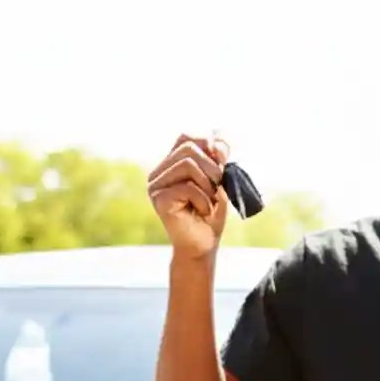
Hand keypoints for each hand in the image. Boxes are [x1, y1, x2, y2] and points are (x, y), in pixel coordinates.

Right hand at [148, 134, 229, 259]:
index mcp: (171, 164)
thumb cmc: (210, 212)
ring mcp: (156, 185)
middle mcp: (159, 172)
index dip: (208, 142)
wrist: (203, 244)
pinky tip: (201, 212)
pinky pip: (187, 187)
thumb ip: (218, 155)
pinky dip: (203, 200)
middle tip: (216, 188)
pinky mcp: (159, 199)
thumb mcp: (219, 178)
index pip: (186, 136)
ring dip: (208, 185)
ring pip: (188, 164)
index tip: (223, 159)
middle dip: (212, 167)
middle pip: (188, 148)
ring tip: (208, 201)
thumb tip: (215, 142)